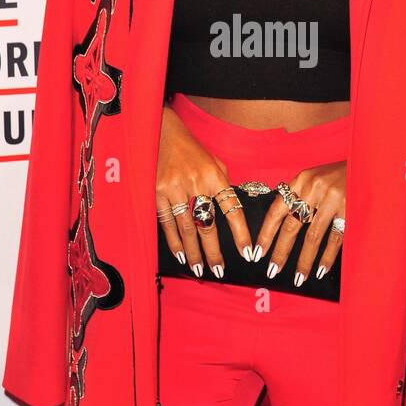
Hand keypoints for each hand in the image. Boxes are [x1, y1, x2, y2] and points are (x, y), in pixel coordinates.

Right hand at [155, 104, 254, 277]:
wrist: (162, 133)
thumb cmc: (192, 150)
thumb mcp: (214, 161)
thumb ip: (223, 185)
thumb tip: (231, 211)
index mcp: (214, 175)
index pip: (232, 208)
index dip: (241, 233)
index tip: (248, 253)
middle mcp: (196, 183)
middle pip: (207, 225)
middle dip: (214, 252)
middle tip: (220, 272)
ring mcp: (174, 189)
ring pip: (186, 229)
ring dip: (193, 253)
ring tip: (199, 270)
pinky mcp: (157, 193)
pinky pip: (167, 223)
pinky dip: (174, 242)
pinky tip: (181, 256)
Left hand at [253, 161, 345, 286]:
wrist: (370, 163)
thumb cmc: (340, 174)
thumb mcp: (315, 178)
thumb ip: (299, 195)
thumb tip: (279, 225)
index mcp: (301, 179)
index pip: (276, 209)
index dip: (266, 233)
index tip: (257, 253)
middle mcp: (313, 187)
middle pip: (291, 226)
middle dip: (281, 252)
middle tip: (272, 270)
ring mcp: (332, 199)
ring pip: (313, 236)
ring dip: (304, 261)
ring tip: (299, 278)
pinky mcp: (349, 209)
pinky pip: (335, 239)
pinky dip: (327, 257)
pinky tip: (320, 270)